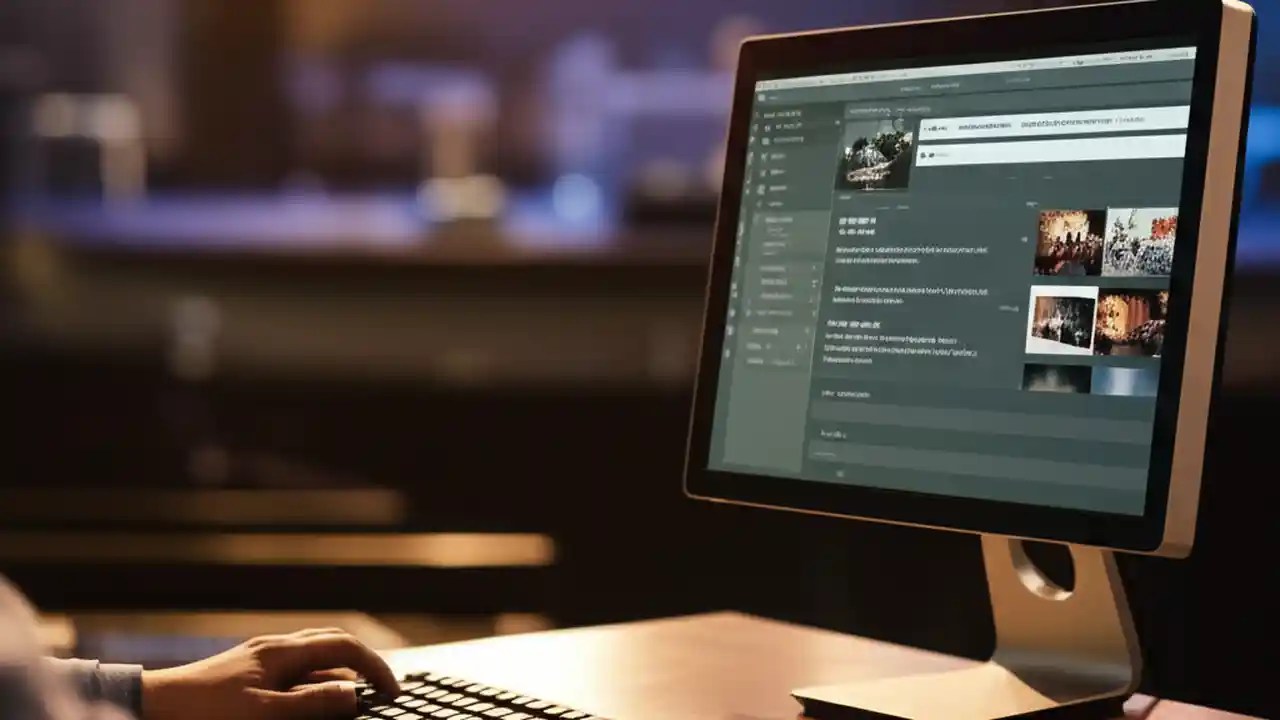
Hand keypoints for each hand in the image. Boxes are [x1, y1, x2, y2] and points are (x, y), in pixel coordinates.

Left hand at [141, 628, 399, 719]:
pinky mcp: (245, 676)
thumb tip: (354, 695)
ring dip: (338, 674)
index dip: (375, 666)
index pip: (345, 646)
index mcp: (281, 652)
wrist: (150, 708)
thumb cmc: (202, 712)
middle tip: (381, 690)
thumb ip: (311, 703)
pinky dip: (313, 684)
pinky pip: (293, 673)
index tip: (392, 692)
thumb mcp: (262, 713)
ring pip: (312, 659)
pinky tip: (311, 703)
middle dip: (362, 663)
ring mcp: (258, 661)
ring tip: (353, 700)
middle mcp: (273, 649)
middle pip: (332, 644)